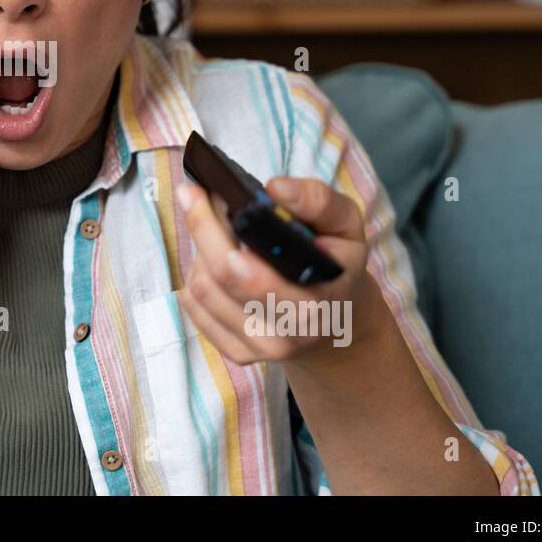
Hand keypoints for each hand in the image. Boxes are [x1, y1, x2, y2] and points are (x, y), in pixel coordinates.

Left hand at [176, 176, 388, 370]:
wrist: (338, 320)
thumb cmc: (338, 264)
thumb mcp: (346, 226)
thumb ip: (319, 202)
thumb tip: (277, 188)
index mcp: (317, 303)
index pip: (256, 279)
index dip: (224, 238)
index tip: (211, 197)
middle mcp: (287, 334)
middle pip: (220, 278)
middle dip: (202, 227)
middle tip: (194, 193)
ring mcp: (259, 347)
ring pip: (202, 288)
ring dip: (200, 250)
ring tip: (217, 228)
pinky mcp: (236, 352)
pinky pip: (195, 306)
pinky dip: (198, 273)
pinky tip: (215, 259)